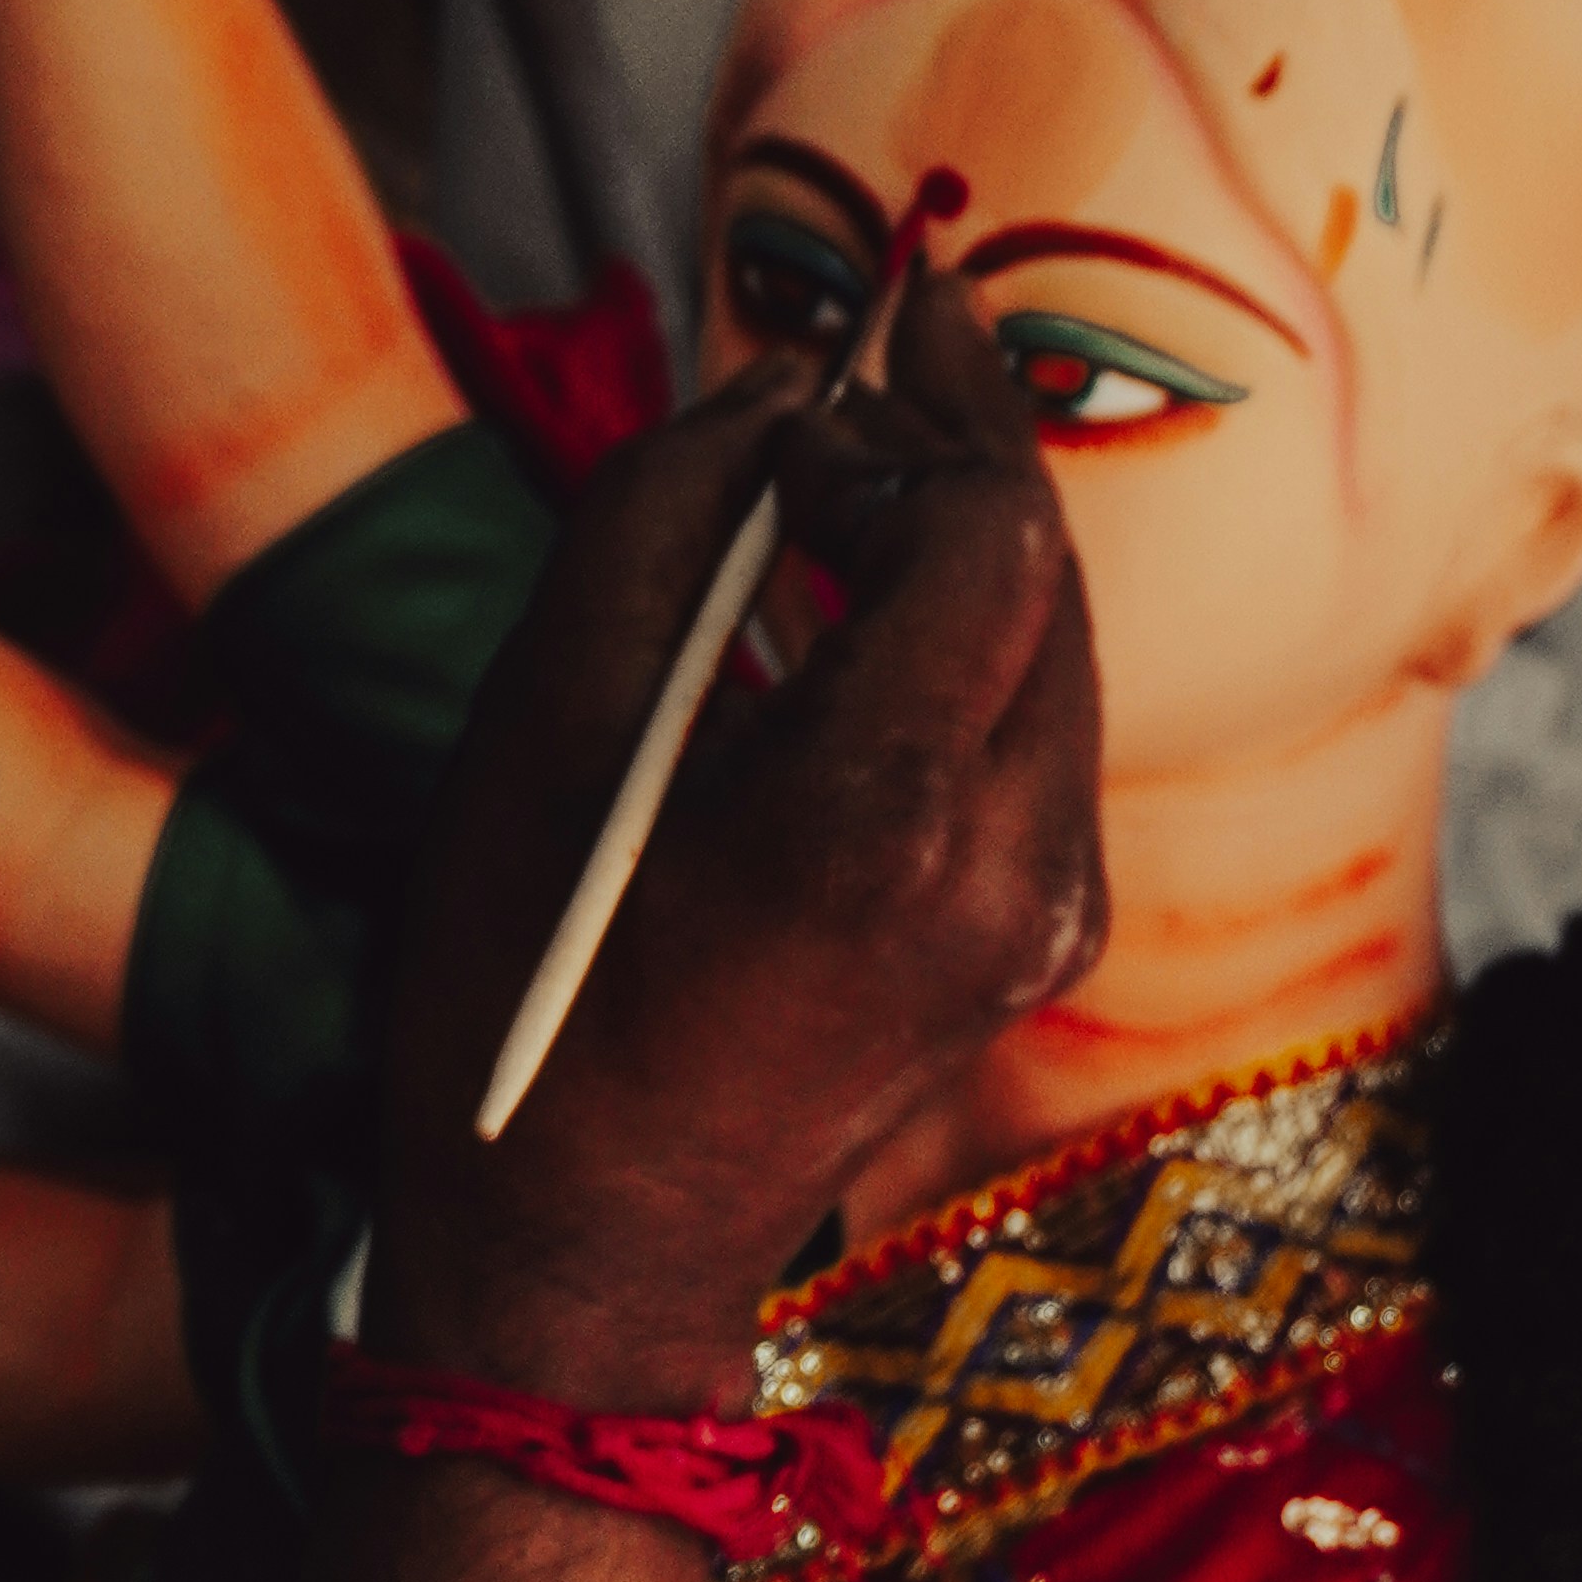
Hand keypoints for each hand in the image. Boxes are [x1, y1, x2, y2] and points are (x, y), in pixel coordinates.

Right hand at [368, 266, 1104, 1398]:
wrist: (586, 1256)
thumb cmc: (527, 1004)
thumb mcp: (540, 736)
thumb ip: (658, 524)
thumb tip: (775, 391)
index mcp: (882, 816)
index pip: (987, 532)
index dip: (906, 424)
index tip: (802, 388)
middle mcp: (1008, 867)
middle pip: (1046, 574)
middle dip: (964, 440)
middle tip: (891, 326)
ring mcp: (1041, 918)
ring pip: (1054, 647)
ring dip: (967, 533)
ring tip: (864, 447)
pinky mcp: (1035, 941)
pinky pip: (1033, 732)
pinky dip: (965, 635)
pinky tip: (869, 591)